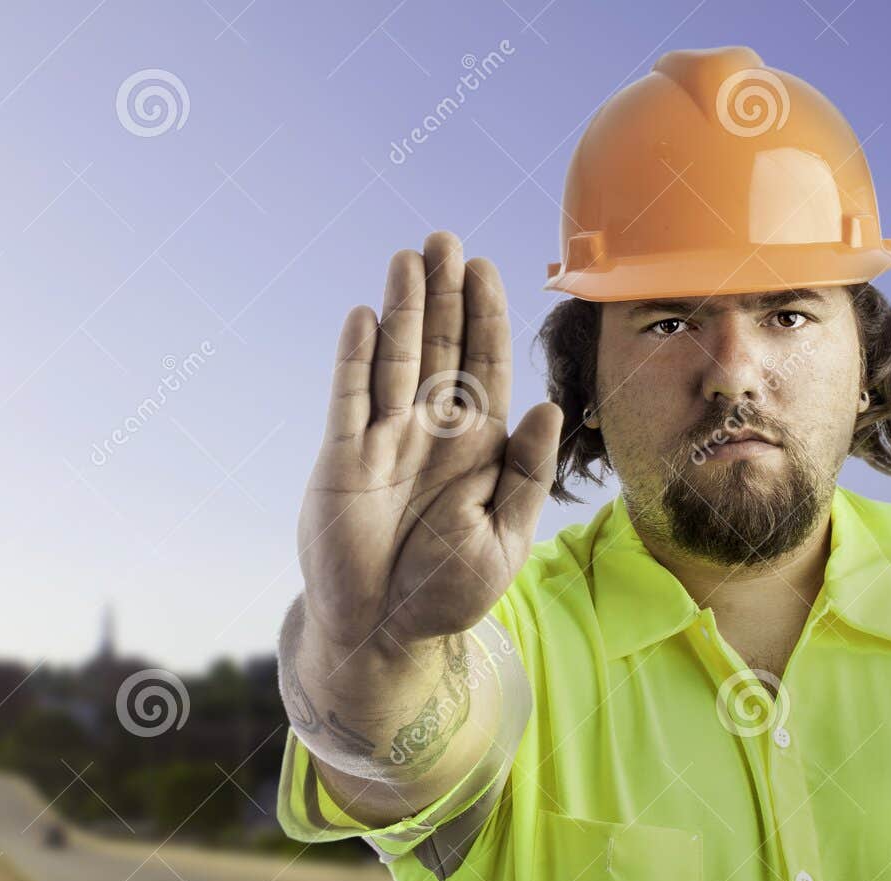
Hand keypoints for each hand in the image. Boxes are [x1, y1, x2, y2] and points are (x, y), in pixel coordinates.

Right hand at [297, 231, 562, 659]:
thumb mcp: (503, 540)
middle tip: (445, 238)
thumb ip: (526, 474)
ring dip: (401, 308)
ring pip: (394, 359)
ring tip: (407, 256)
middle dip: (444, 294)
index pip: (485, 366)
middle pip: (438, 347)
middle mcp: (431, 433)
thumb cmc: (445, 594)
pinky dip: (355, 356)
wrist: (381, 632)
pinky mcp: (343, 458)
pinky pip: (349, 397)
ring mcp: (385, 441)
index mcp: (477, 448)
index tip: (487, 268)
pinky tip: (363, 314)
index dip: (486, 317)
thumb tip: (547, 405)